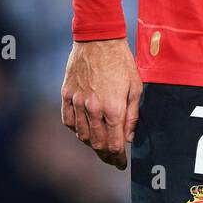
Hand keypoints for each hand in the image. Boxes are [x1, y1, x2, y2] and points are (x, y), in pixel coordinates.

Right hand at [60, 39, 141, 168]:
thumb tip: (129, 137)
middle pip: (97, 143)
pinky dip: (76, 130)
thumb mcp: (136, 87)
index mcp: (114, 107)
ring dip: (91, 144)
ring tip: (99, 146)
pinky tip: (83, 130)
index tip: (121, 163)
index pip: (115, 143)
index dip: (118, 158)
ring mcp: (78, 102)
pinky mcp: (66, 94)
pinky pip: (68, 121)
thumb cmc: (121, 61)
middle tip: (111, 160)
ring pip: (82, 135)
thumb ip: (132, 115)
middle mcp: (94, 108)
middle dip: (106, 155)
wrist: (98, 39)